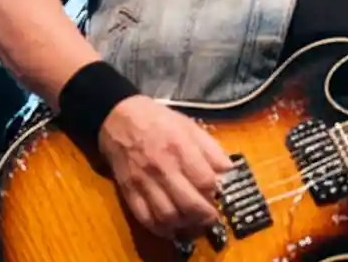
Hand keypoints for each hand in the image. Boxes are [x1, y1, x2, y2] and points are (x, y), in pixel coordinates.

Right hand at [98, 95, 234, 239]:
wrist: (119, 118)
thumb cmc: (159, 121)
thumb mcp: (190, 126)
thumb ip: (210, 149)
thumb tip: (228, 171)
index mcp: (181, 148)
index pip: (204, 180)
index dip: (216, 192)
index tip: (219, 194)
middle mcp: (163, 168)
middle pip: (188, 203)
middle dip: (205, 216)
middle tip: (211, 218)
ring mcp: (144, 182)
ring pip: (167, 215)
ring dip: (184, 225)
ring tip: (193, 224)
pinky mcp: (128, 191)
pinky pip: (144, 217)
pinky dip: (160, 228)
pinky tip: (171, 228)